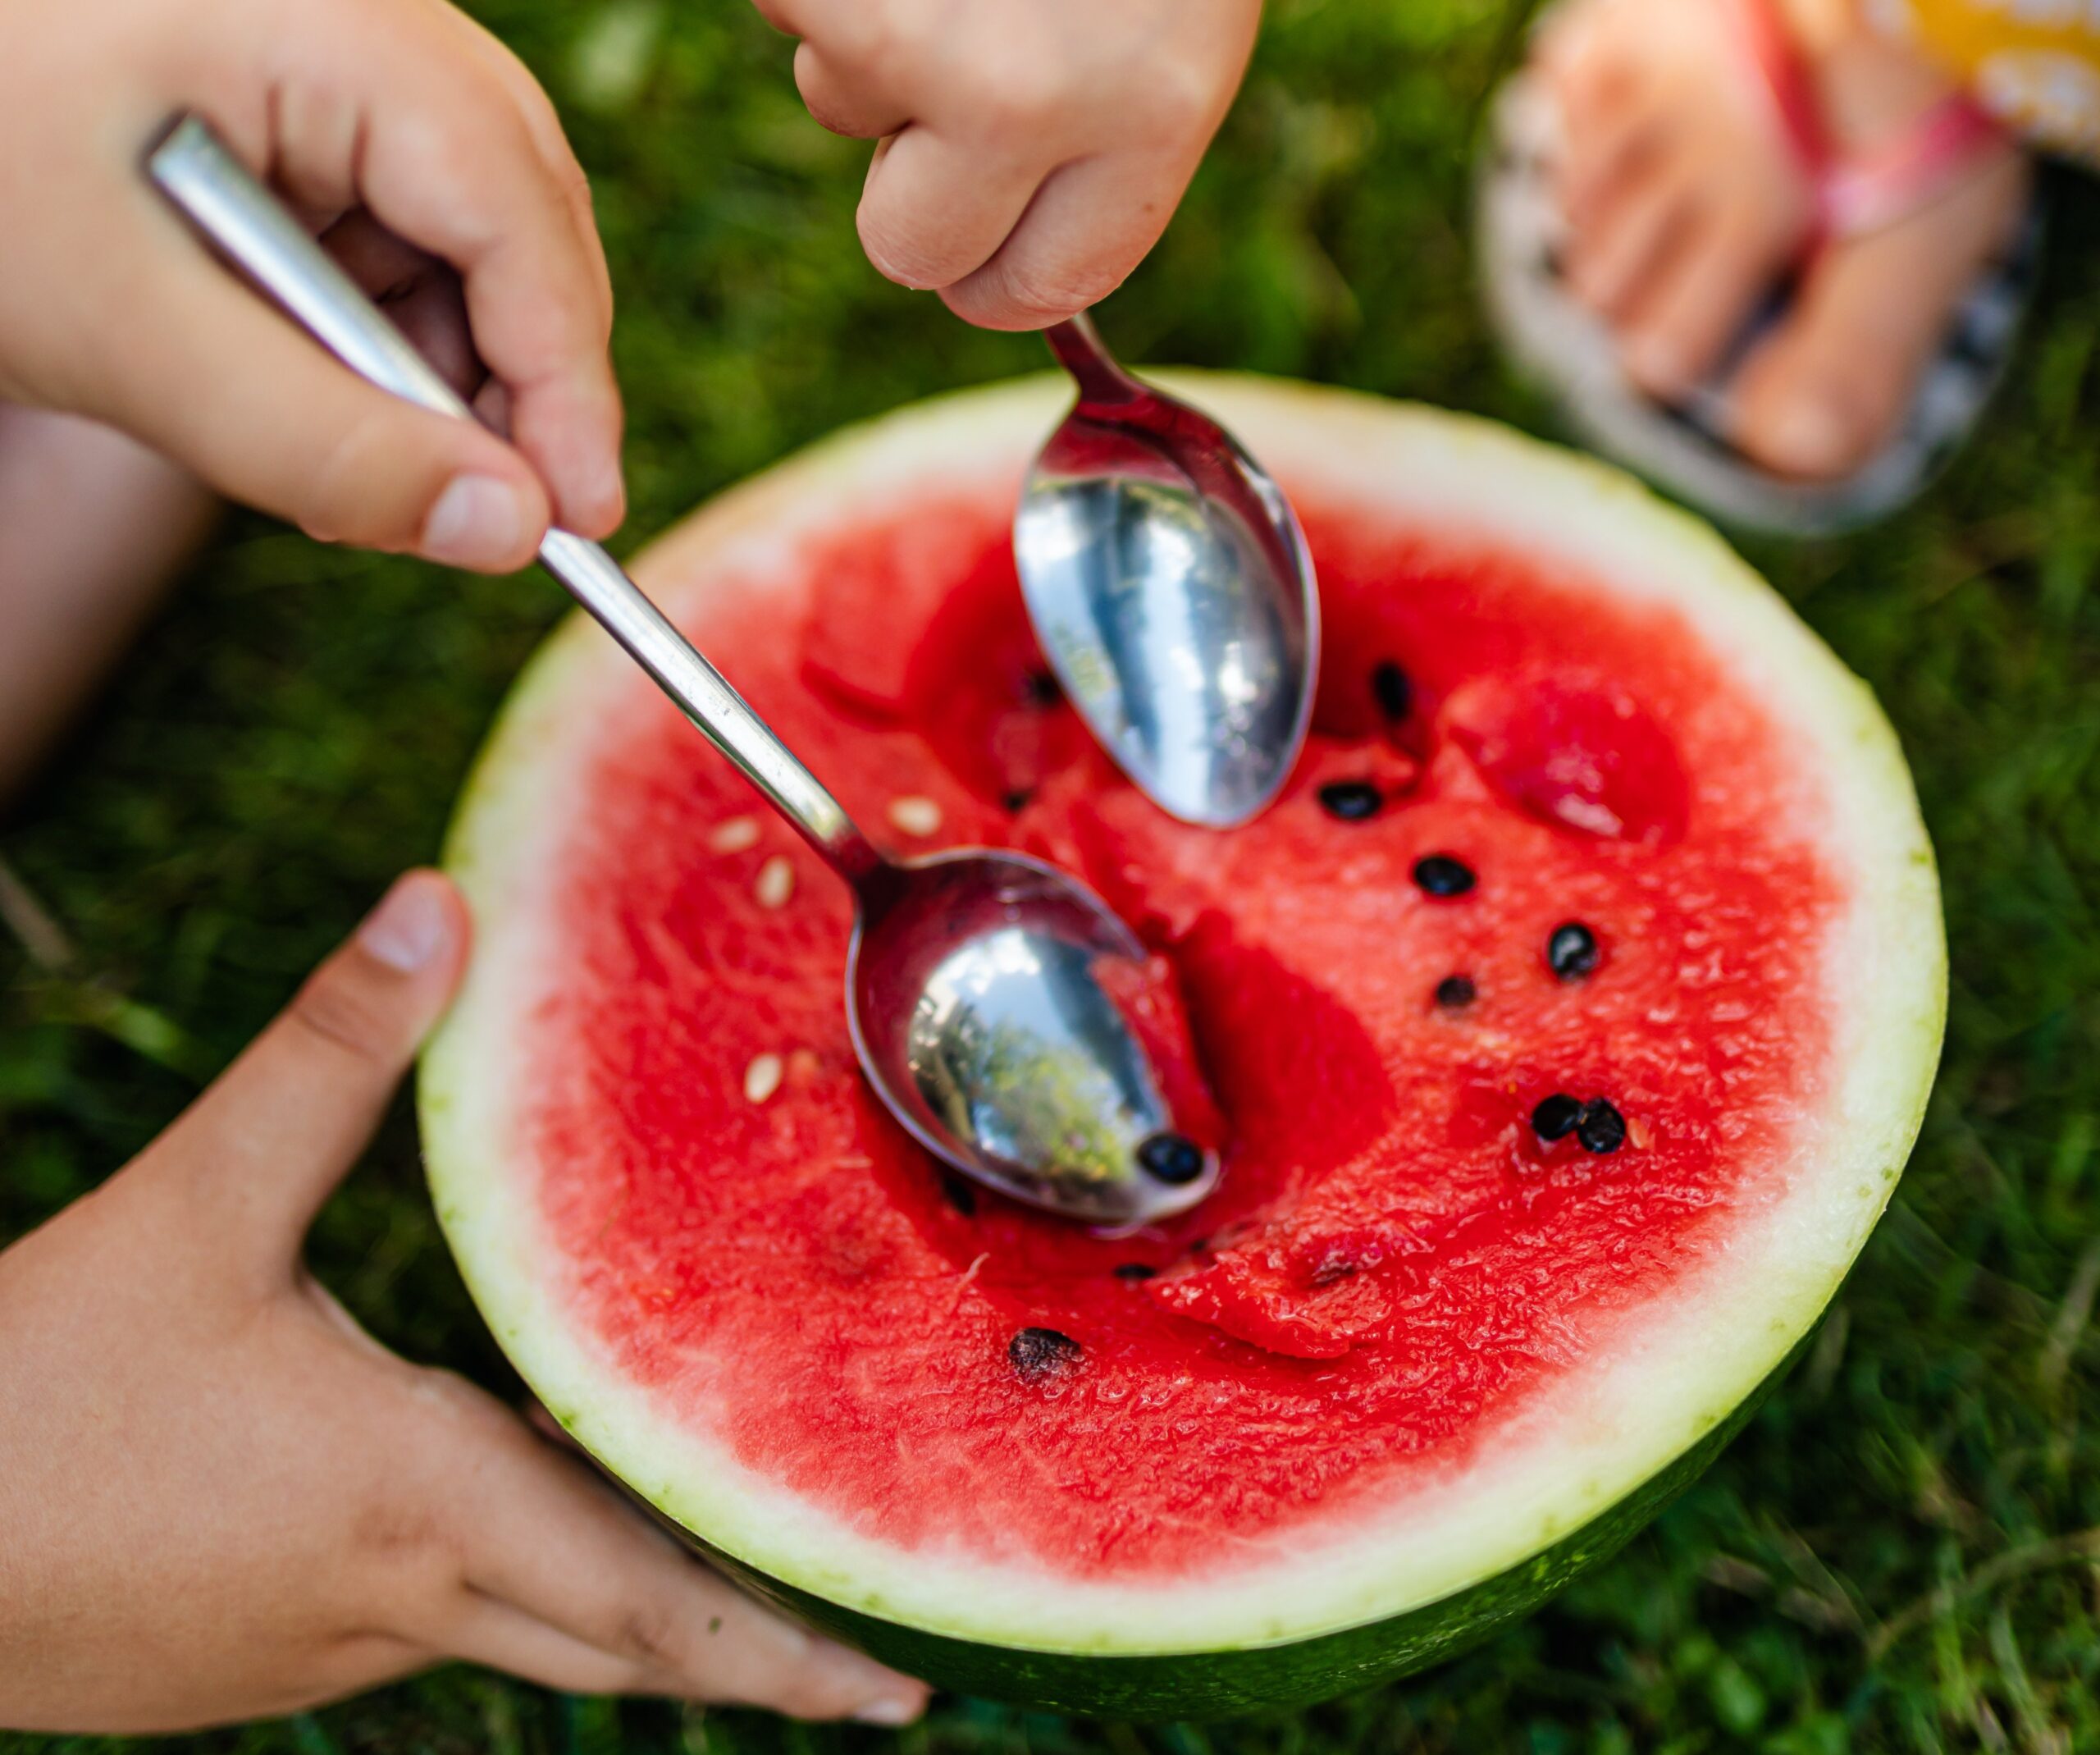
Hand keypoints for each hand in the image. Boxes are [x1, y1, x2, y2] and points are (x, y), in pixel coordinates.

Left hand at [0, 0, 624, 572]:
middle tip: (479, 509)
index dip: (565, 378)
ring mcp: (318, 48)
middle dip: (506, 373)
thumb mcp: (129, 335)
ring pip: (460, 228)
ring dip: (428, 358)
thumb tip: (507, 531)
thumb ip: (326, 444)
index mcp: (320, 19)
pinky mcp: (284, 93)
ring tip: (338, 440)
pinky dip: (368, 321)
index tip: (575, 524)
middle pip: (516, 211)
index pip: (515, 208)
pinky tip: (298, 373)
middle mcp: (347, 13)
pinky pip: (386, 218)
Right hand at [0, 872, 930, 1732]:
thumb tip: (435, 902)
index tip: (903, 1698)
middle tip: (873, 1685)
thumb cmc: (29, 1396)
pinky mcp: (251, 1662)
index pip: (656, 1605)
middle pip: (625, 1647)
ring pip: (532, 1632)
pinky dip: (516, 1589)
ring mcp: (323, 1649)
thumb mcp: (191, 1205)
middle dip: (754, 1660)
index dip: (791, 1658)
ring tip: (728, 1590)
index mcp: (422, 1493)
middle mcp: (401, 1595)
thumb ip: (326, 1055)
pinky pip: (435, 1625)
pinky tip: (503, 1524)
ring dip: (636, 1614)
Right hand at [759, 0, 1262, 327]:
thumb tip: (1005, 247)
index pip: (1038, 291)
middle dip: (912, 176)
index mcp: (1151, 110)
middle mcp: (1026, 96)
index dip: (998, 276)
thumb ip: (1113, 125)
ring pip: (837, 103)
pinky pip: (784, 9)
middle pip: (909, 245)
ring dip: (871, 32)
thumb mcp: (1177, 11)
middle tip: (946, 81)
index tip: (986, 255)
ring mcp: (913, 37)